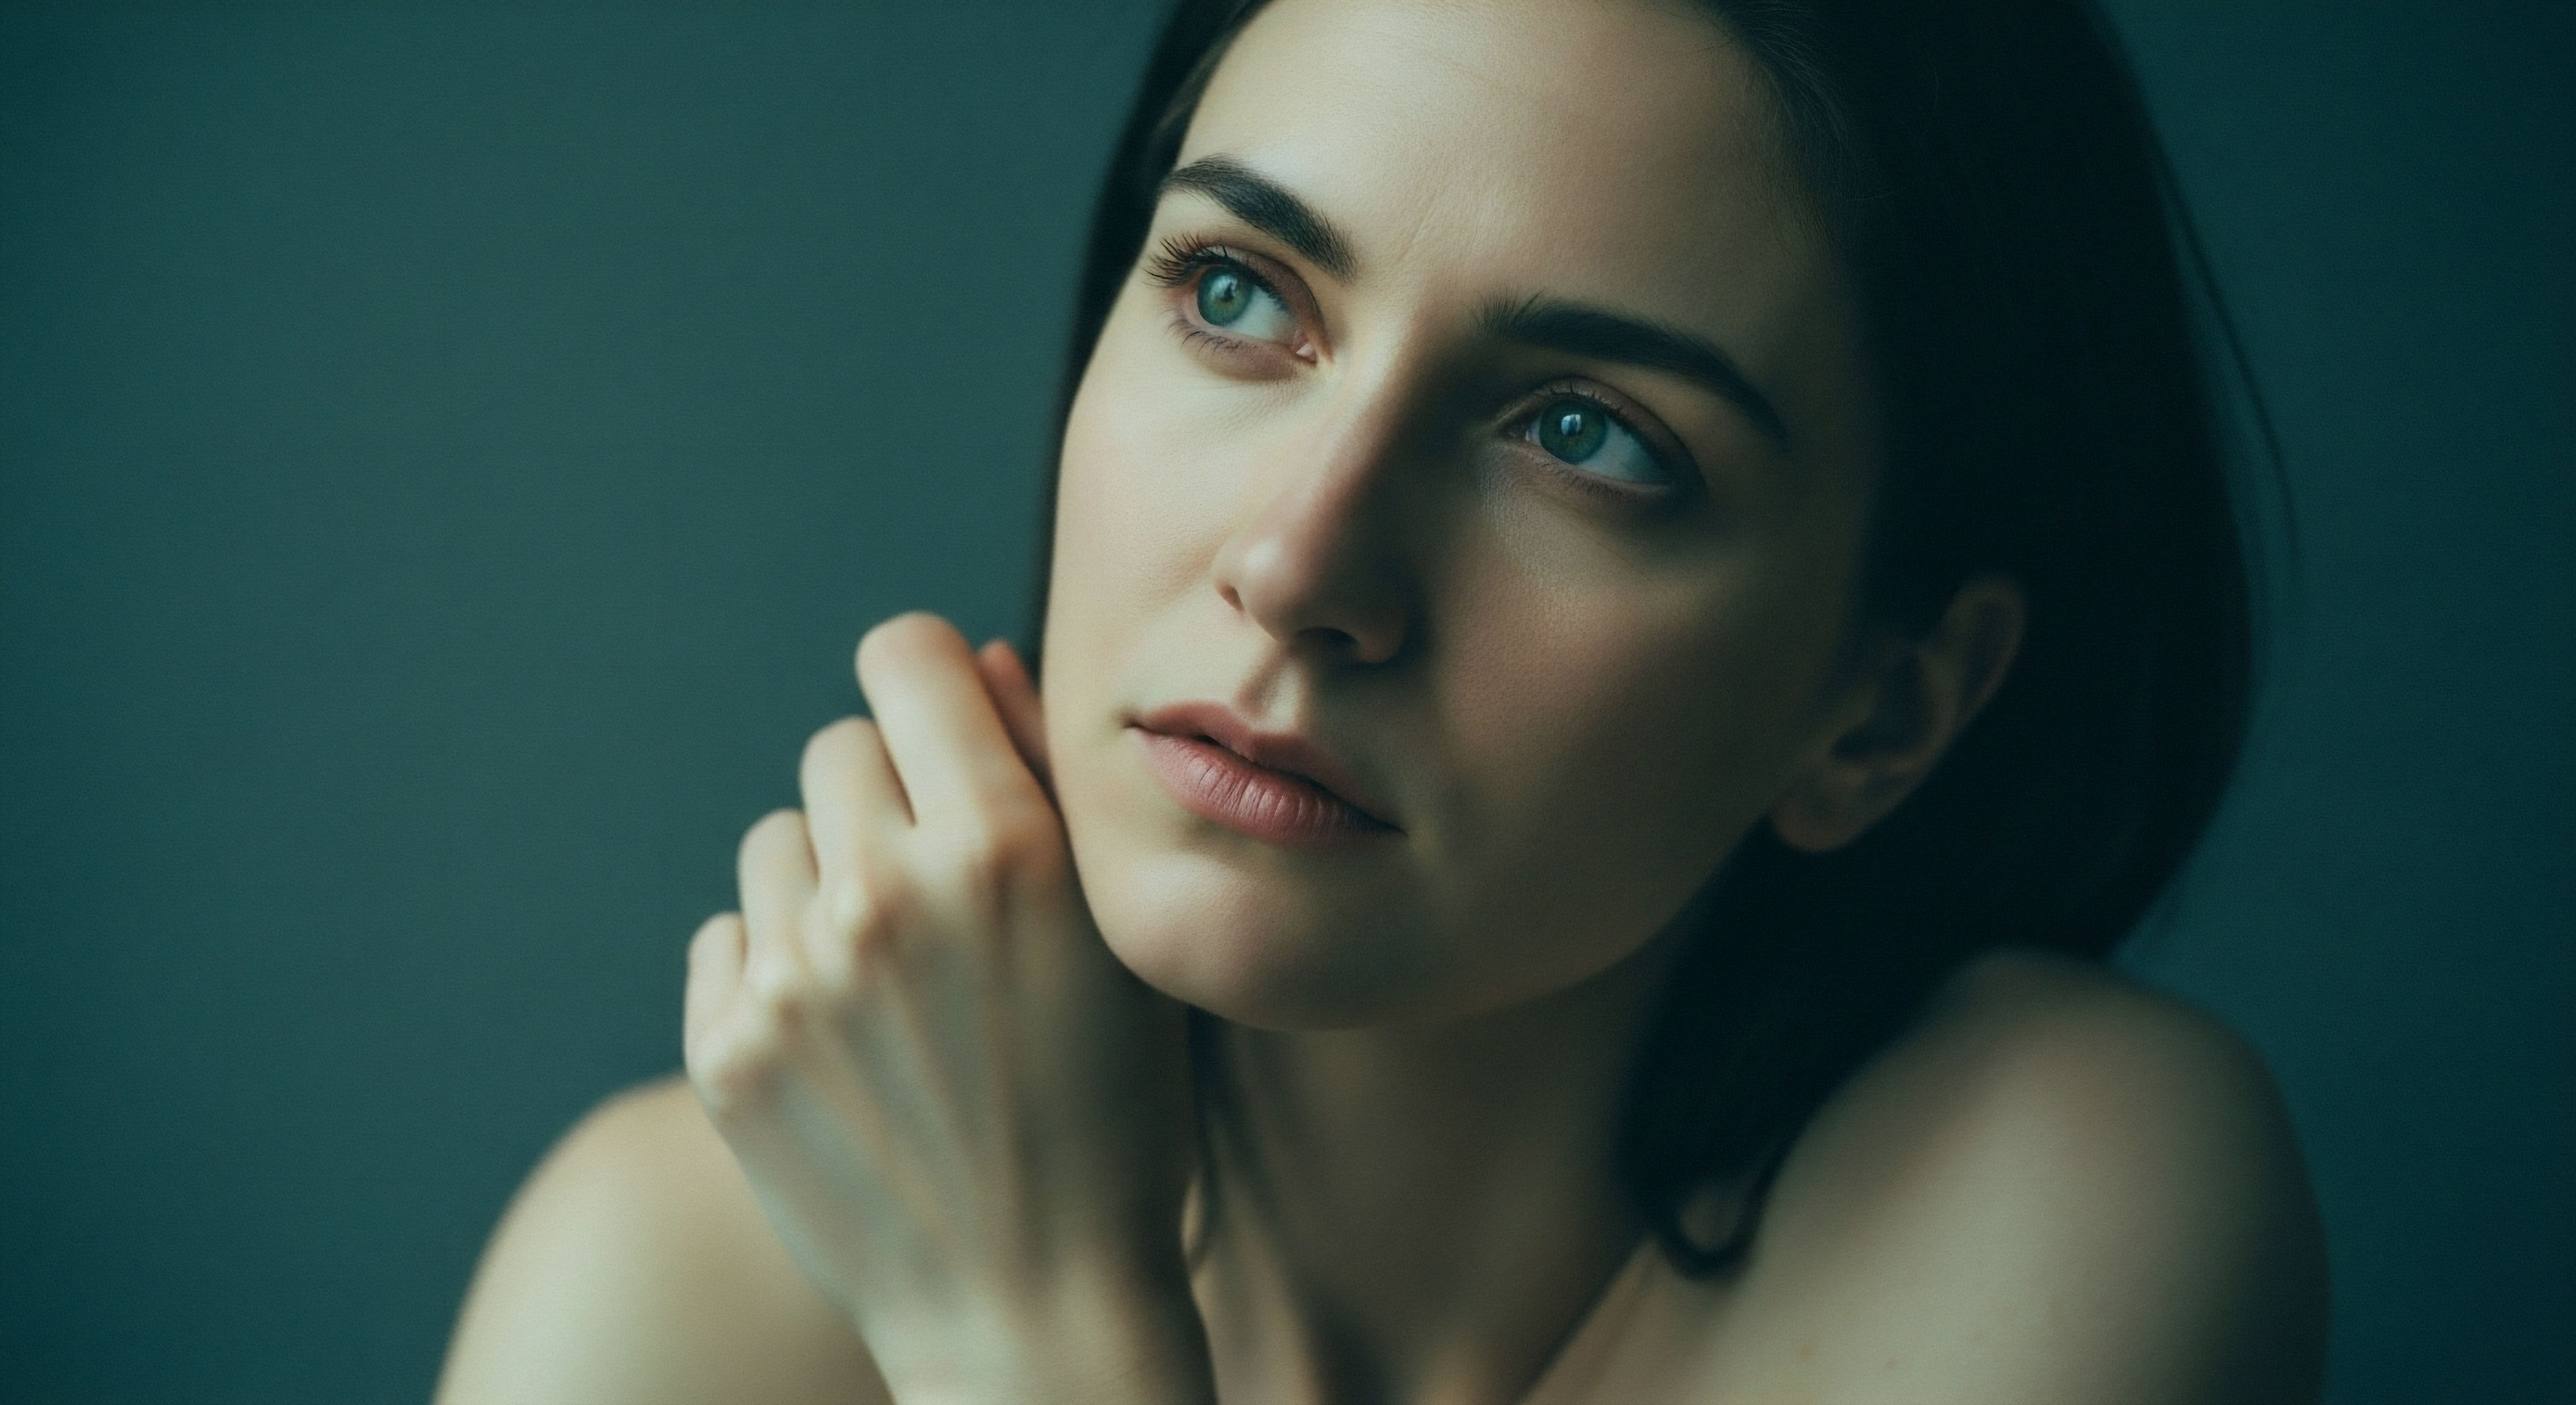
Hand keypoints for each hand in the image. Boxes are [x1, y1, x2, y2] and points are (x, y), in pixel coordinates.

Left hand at [683, 613, 1210, 1404]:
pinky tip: (847, 1038)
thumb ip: (1054, 782)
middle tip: (944, 894)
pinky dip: (775, 967)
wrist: (1036, 1306)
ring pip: (775, 841)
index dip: (930, 687)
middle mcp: (885, 892)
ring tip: (898, 980)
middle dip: (887, 798)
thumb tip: (978, 663)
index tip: (947, 736)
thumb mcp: (1123, 939)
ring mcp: (793, 976)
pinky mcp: (726, 1051)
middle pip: (838, 747)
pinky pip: (726, 936)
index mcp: (1003, 847)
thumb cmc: (1114, 1114)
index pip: (904, 655)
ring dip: (827, 882)